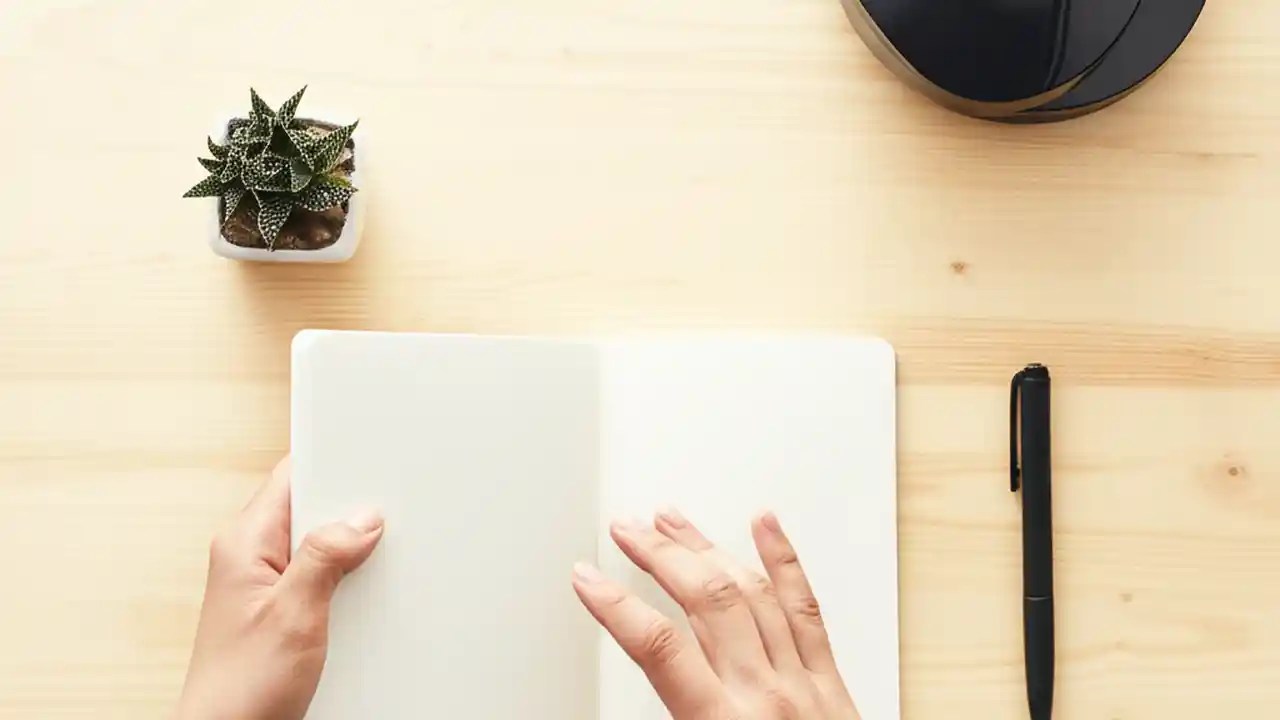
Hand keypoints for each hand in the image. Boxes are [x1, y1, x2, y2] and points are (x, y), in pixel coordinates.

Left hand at [175, 457, 383, 719]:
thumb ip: (326, 557)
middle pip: (311, 507)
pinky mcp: (278, 606)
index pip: (293, 476)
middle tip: (380, 531)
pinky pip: (318, 574)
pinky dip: (343, 581)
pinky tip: (357, 596)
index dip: (335, 467)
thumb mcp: (294, 615)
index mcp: (244, 542)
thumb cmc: (240, 689)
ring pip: (318, 543)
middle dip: (349, 515)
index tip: (373, 475)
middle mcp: (250, 555)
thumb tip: (361, 518)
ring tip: (370, 569)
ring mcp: (263, 581)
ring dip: (348, 553)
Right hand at [573, 508, 859, 719]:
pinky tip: (765, 527)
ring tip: (672, 521)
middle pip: (705, 601)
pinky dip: (783, 560)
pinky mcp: (832, 680)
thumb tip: (638, 694)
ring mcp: (803, 682)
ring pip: (750, 590)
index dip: (615, 606)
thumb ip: (672, 719)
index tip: (587, 578)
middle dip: (658, 555)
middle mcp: (765, 696)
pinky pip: (806, 607)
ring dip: (706, 546)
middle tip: (625, 531)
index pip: (660, 647)